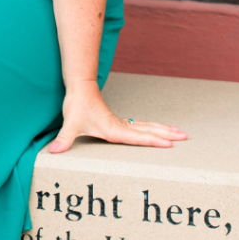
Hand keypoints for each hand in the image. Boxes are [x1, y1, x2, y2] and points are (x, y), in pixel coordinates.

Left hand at [48, 80, 186, 152]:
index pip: (138, 137)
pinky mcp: (118, 121)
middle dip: (166, 134)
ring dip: (163, 129)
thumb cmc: (77, 105)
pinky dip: (152, 128)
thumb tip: (53, 152)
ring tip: (180, 132)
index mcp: (113, 129)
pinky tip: (160, 130)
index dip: (154, 141)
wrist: (80, 87)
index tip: (170, 144)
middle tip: (185, 137)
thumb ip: (63, 139)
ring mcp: (121, 123)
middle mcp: (120, 126)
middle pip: (148, 130)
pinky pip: (140, 126)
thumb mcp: (70, 124)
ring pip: (147, 126)